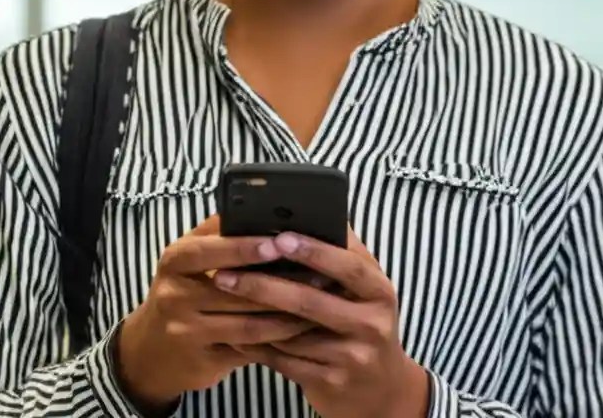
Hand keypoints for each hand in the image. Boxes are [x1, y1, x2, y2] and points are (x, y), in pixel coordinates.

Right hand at [117, 215, 316, 414]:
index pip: (208, 250)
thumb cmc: (183, 293)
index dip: (244, 247)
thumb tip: (265, 210)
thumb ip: (219, 238)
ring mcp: (186, 330)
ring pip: (247, 322)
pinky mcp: (202, 359)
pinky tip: (302, 328)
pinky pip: (249, 348)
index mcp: (175, 261)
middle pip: (234, 289)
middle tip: (320, 274)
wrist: (152, 349)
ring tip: (320, 301)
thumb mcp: (189, 262)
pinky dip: (278, 338)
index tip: (279, 241)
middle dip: (281, 282)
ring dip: (288, 313)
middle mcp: (174, 294)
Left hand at [215, 227, 430, 417]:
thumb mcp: (366, 291)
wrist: (380, 391)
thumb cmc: (363, 325)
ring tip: (222, 298)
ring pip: (291, 334)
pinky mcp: (331, 382)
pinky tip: (234, 334)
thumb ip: (344, 255)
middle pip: (310, 301)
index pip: (348, 266)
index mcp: (379, 292)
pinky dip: (257, 348)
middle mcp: (371, 324)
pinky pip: (285, 362)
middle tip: (225, 273)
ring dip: (252, 316)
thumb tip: (312, 211)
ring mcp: (352, 357)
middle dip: (263, 285)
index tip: (279, 237)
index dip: (314, 251)